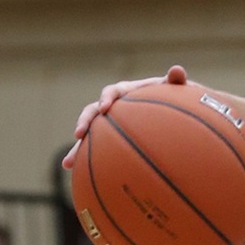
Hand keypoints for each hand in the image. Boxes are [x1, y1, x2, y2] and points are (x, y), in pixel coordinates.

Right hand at [64, 64, 190, 168]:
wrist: (175, 111)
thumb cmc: (176, 97)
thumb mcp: (177, 90)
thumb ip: (176, 81)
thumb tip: (177, 70)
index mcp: (128, 92)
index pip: (114, 92)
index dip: (108, 98)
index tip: (105, 108)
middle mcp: (115, 106)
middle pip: (94, 111)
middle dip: (85, 122)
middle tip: (78, 134)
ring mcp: (111, 123)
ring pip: (90, 133)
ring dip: (78, 147)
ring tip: (68, 162)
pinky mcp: (112, 138)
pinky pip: (98, 148)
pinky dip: (87, 160)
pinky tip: (75, 173)